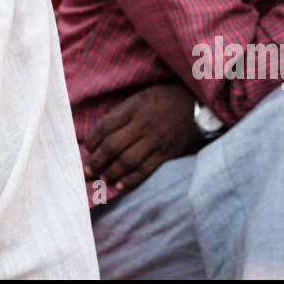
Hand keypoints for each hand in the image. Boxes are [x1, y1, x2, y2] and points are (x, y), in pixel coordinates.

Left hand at [83, 82, 201, 196]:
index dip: (91, 142)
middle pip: (112, 146)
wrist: (198, 105)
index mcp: (133, 107)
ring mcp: (155, 140)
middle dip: (96, 161)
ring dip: (110, 173)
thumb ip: (123, 114)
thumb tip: (101, 136)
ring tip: (101, 179)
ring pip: (127, 161)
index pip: (104, 127)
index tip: (86, 152)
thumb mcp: (142, 98)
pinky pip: (145, 170)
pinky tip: (120, 186)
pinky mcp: (167, 153)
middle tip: (87, 171)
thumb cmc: (165, 100)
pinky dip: (131, 180)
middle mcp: (143, 124)